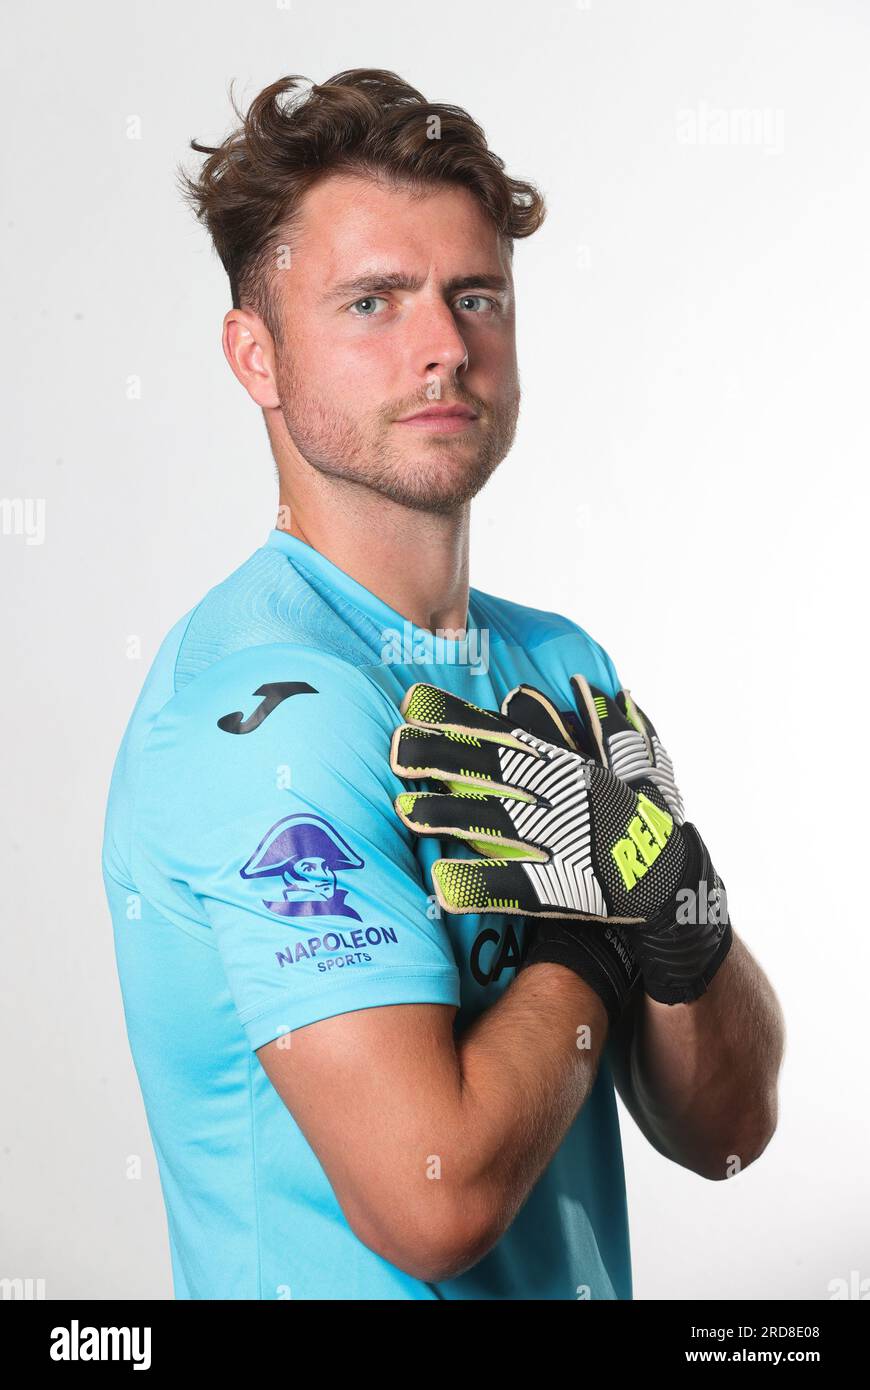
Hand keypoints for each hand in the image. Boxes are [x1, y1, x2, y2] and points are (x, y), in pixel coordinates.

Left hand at [391, 678, 730, 1005]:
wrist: (668, 873)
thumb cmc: (623, 813)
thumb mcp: (596, 760)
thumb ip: (555, 729)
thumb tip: (518, 694)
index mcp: (558, 764)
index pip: (498, 734)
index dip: (454, 718)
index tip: (411, 703)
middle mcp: (552, 796)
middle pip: (488, 771)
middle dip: (441, 758)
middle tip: (395, 750)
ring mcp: (555, 841)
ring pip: (493, 822)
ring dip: (449, 816)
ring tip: (404, 810)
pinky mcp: (558, 887)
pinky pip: (511, 887)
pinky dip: (478, 886)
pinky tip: (442, 885)